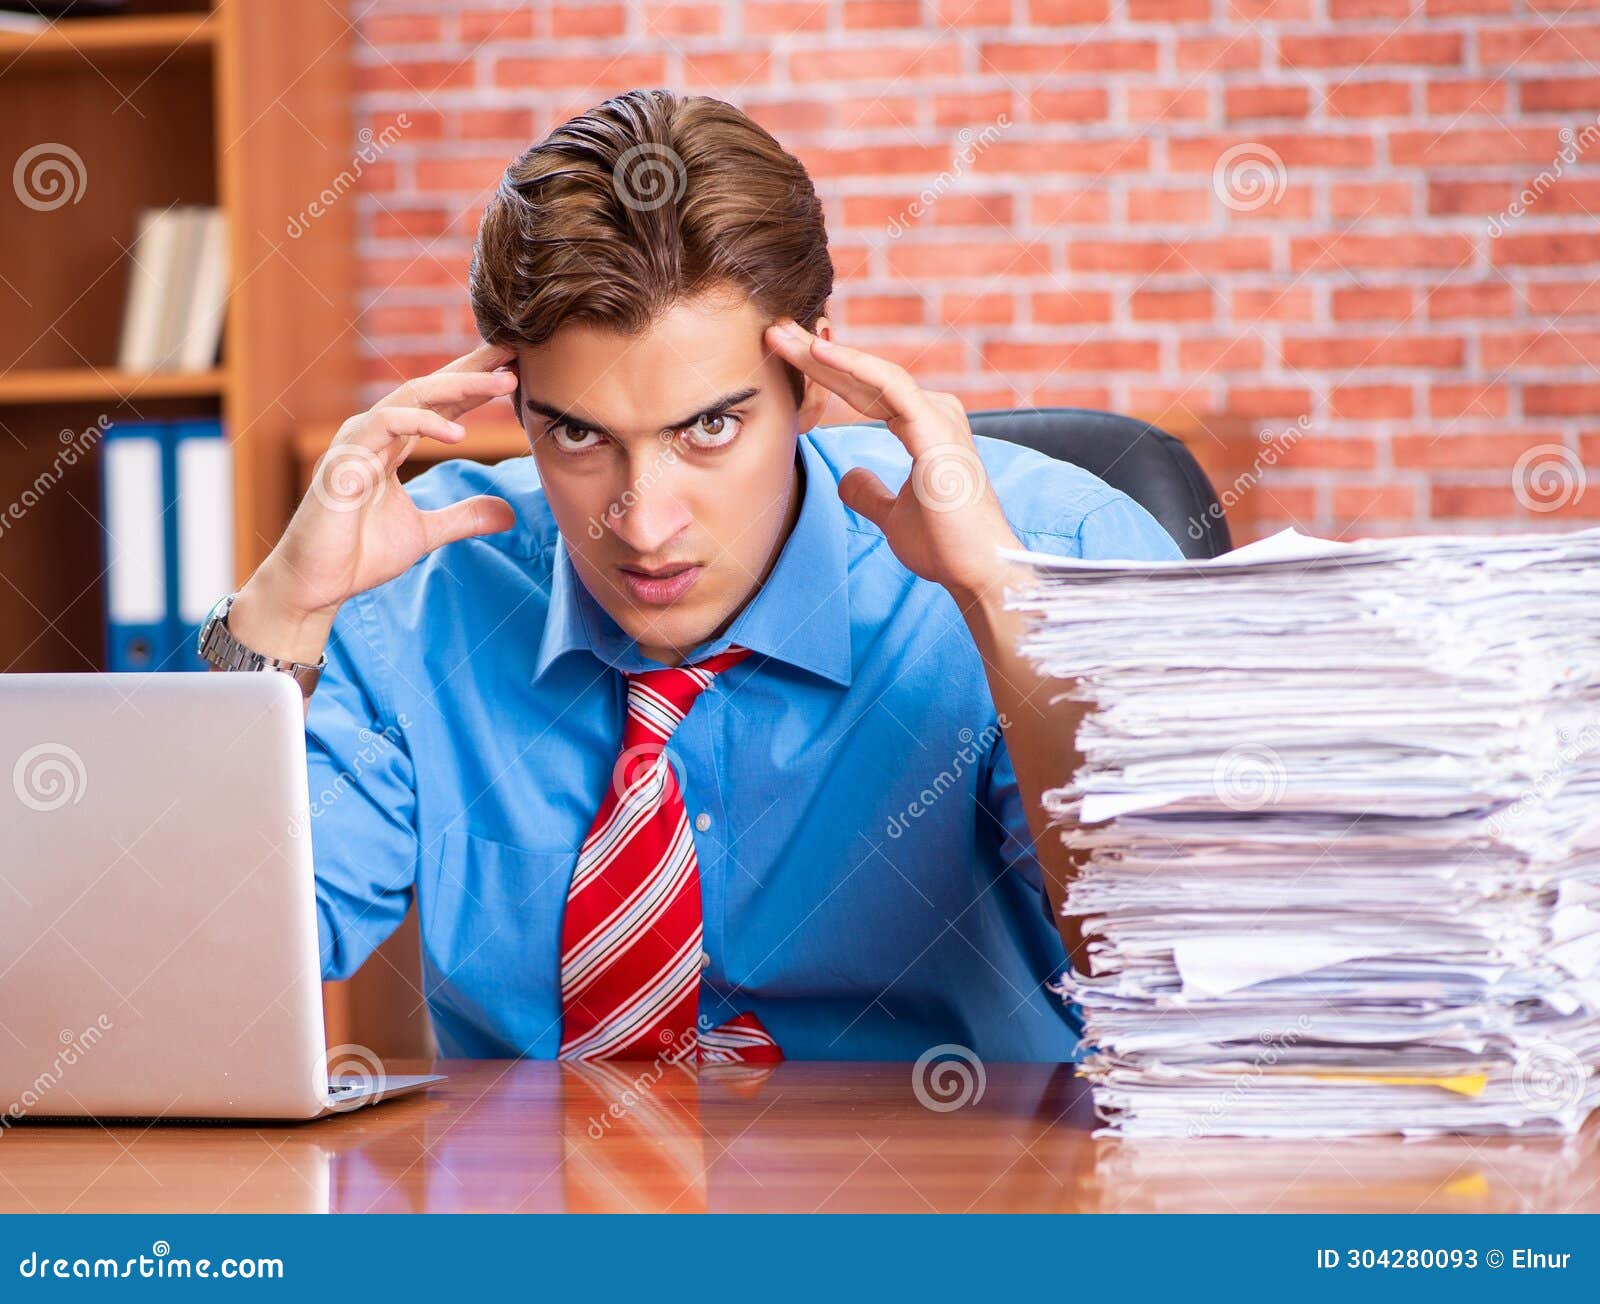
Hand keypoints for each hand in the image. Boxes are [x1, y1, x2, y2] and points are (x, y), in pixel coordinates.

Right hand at [235, 343, 520, 660]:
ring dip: (460, 386)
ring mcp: (357, 443)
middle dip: (474, 370)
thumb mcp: (426, 533)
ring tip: (503, 385)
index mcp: (391, 443)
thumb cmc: (359, 553)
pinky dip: (422, 423)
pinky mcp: (344, 461)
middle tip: (516, 355)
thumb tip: (508, 514)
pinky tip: (458, 432)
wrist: (316, 584)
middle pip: (429, 388)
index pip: (438, 402)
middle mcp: (374, 433)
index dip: (475, 383)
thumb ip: (464, 517)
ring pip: (411, 396)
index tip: (515, 369)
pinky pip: (384, 426)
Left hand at [764, 319, 1021, 605]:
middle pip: (864, 379)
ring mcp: (937, 416)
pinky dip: (854, 367)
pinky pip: (889, 387)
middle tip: (775, 333)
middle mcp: (934, 413)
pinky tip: (820, 354)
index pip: (865, 393)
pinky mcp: (935, 428)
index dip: (825, 377)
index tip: (786, 360)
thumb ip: (869, 493)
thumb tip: (846, 477)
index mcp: (924, 427)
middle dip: (817, 357)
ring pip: (872, 375)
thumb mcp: (893, 516)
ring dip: (825, 356)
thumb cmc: (944, 545)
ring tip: (783, 336)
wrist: (977, 569)